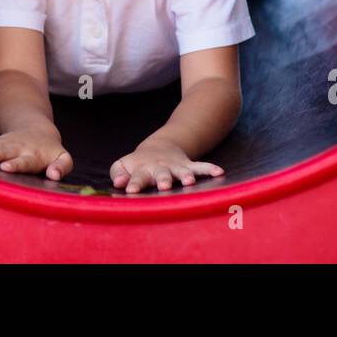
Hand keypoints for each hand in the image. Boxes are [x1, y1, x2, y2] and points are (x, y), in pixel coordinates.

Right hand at [0, 128, 73, 180]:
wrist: (37, 130)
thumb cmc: (50, 151)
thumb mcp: (63, 157)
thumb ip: (62, 166)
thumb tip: (54, 176)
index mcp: (33, 154)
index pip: (25, 160)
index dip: (16, 164)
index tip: (6, 168)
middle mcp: (16, 147)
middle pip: (3, 151)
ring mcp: (3, 144)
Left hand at [110, 138, 224, 192]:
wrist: (159, 147)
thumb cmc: (137, 164)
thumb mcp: (124, 165)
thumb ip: (118, 173)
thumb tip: (117, 182)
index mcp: (142, 170)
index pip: (137, 177)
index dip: (133, 182)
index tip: (131, 189)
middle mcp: (160, 168)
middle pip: (161, 173)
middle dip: (163, 179)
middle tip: (164, 186)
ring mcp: (175, 167)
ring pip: (181, 171)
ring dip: (185, 175)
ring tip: (189, 181)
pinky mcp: (188, 166)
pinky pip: (200, 166)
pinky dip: (209, 169)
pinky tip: (219, 172)